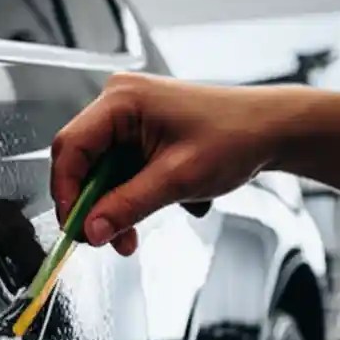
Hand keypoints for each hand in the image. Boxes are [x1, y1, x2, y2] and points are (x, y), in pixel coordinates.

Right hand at [53, 73, 298, 253]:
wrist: (273, 130)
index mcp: (121, 100)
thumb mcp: (177, 179)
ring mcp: (129, 117)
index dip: (66, 191)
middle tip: (101, 239)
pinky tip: (149, 211)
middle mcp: (119, 102)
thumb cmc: (236, 137)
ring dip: (112, 207)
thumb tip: (91, 230)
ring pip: (100, 171)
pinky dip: (128, 196)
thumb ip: (128, 206)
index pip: (70, 147)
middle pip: (82, 161)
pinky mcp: (140, 132)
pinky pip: (119, 170)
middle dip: (92, 205)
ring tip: (129, 238)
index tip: (75, 227)